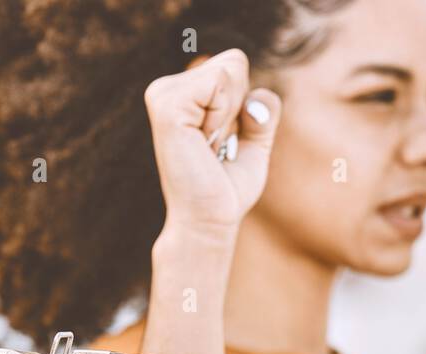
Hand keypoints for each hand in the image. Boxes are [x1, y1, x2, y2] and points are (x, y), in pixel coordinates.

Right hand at [143, 48, 281, 234]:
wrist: (210, 220)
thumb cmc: (226, 188)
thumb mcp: (255, 142)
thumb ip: (264, 109)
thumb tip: (255, 99)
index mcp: (180, 93)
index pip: (234, 64)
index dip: (243, 103)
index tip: (221, 140)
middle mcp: (165, 89)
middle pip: (234, 61)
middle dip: (239, 104)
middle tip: (215, 145)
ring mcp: (162, 95)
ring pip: (229, 69)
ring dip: (231, 113)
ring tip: (208, 145)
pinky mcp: (167, 106)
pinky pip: (219, 82)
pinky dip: (223, 115)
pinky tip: (203, 141)